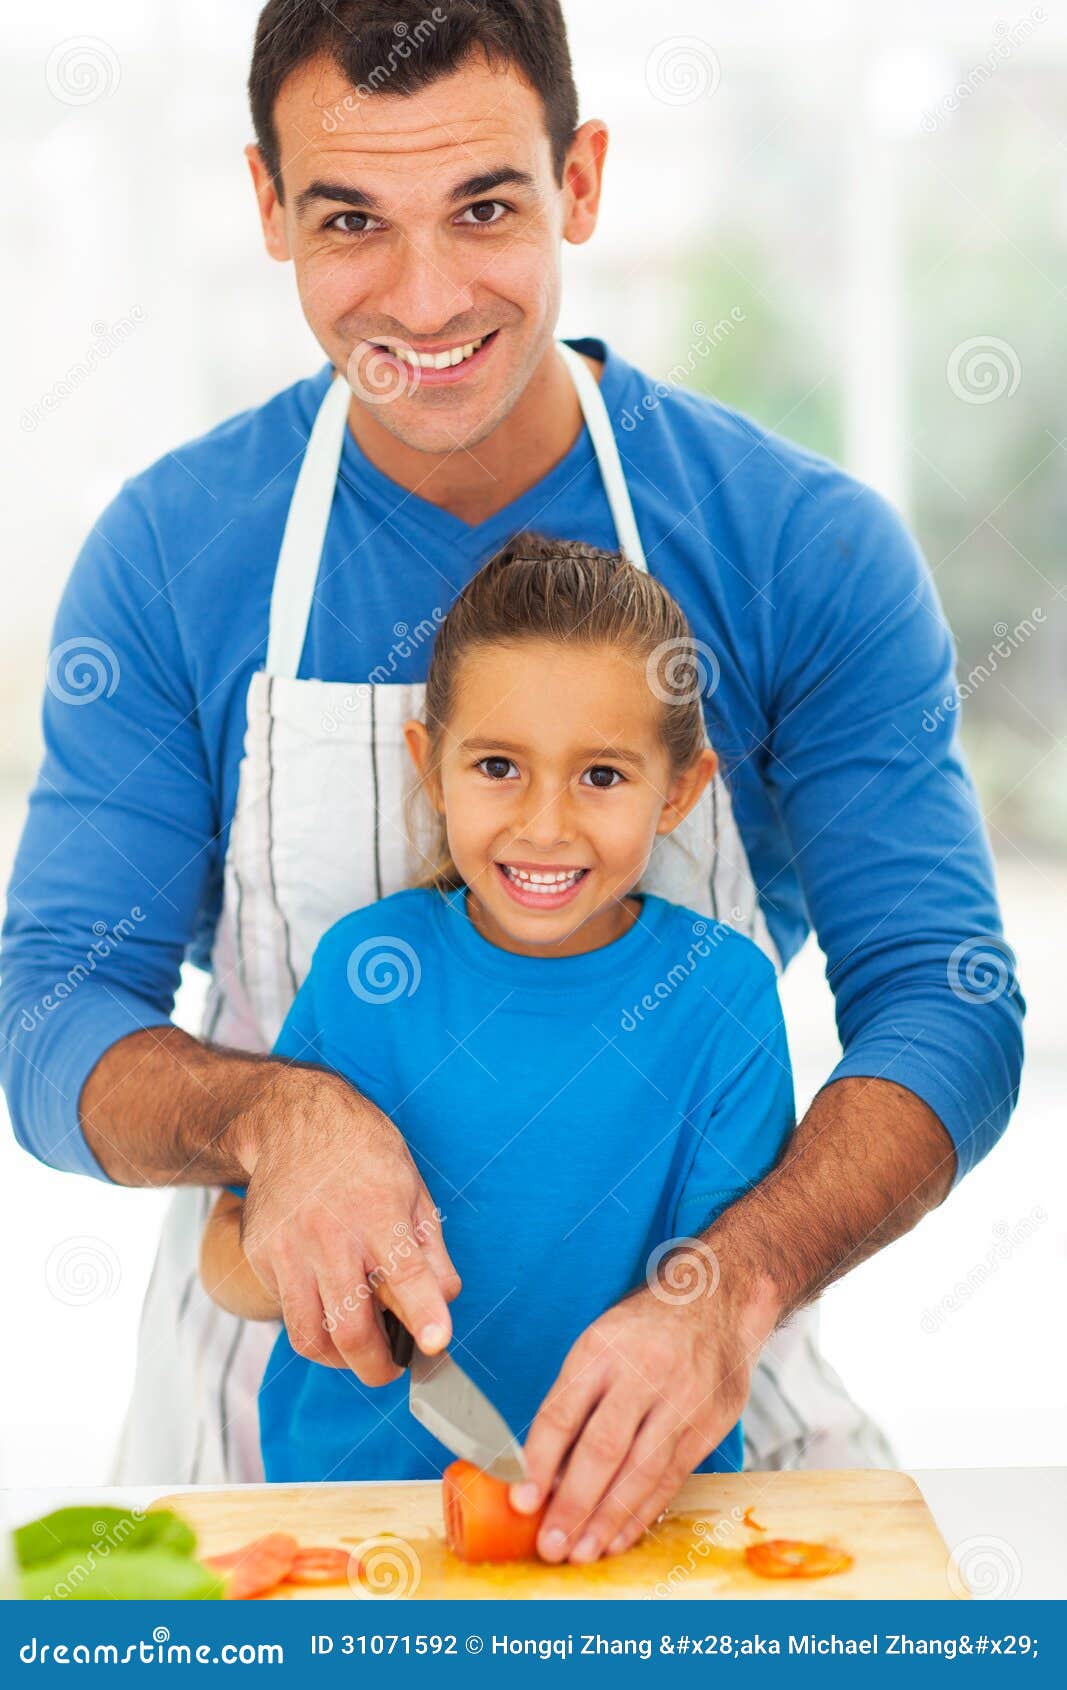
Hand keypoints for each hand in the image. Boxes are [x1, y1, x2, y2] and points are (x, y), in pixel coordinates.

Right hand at [229, 1062, 460, 1383]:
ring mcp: (289, 1250)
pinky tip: (326, 1299)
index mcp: (380, 1214)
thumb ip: (431, 1252)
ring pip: (309, 1336)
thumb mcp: (413, 1190)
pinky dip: (310, 1319)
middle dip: (375, 1367)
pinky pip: (287, 1309)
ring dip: (338, 1360)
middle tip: (391, 1369)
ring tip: (357, 1351)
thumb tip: (445, 1304)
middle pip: (350, 1328)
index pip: (406, 1276)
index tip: (436, 1345)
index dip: (423, 1316)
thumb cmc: (364, 1155)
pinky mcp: (260, 1256)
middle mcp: (332, 1236)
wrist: (294, 1122)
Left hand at [511, 1250, 776, 1563]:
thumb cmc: (643, 1329)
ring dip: (607, 1520)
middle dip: (573, 1504)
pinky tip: (619, 1537)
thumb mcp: (599, 1342)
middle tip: (550, 1545)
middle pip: (602, 1450)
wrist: (716, 1300)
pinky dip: (642, 1513)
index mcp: (601, 1349)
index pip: (563, 1412)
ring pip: (639, 1472)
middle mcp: (641, 1374)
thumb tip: (541, 1470)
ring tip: (581, 1552)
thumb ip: (573, 1400)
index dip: (539, 1462)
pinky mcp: (707, 1425)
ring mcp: (679, 1401)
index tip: (523, 1502)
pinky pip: (670, 1478)